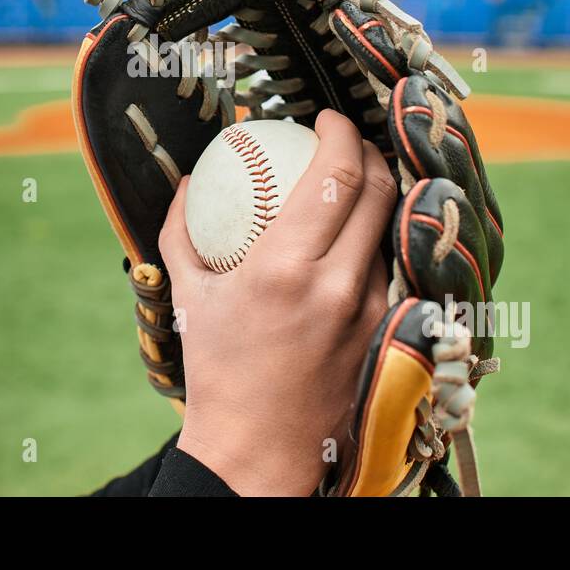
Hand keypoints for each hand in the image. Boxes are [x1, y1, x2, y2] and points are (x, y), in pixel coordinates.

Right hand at [159, 109, 394, 495]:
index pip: (336, 175)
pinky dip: (375, 242)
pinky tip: (359, 237)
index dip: (341, 133)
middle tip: (347, 140)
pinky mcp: (385, 333)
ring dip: (377, 194)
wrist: (258, 451)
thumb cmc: (216, 371)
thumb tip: (183, 183)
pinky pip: (388, 269)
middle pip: (378, 190)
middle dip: (370, 150)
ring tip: (354, 182)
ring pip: (389, 229)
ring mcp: (369, 311)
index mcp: (285, 268)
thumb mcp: (187, 296)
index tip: (326, 118)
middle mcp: (336, 285)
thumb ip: (180, 232)